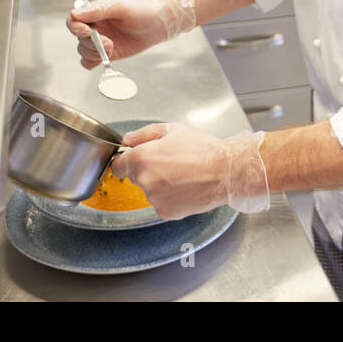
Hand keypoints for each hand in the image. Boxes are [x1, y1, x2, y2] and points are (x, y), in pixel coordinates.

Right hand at [66, 0, 166, 67]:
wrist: (157, 25)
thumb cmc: (141, 11)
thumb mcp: (120, 7)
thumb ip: (98, 10)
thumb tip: (75, 14)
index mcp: (94, 12)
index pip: (73, 20)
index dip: (76, 28)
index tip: (88, 32)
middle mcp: (94, 27)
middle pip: (78, 38)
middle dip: (92, 43)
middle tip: (109, 43)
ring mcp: (98, 41)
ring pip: (83, 51)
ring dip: (94, 53)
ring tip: (112, 48)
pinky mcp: (105, 53)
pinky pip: (88, 62)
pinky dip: (93, 62)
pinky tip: (106, 58)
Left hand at [111, 122, 269, 220]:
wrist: (225, 171)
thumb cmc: (203, 149)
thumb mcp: (173, 129)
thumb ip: (143, 134)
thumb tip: (127, 141)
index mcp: (142, 158)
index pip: (117, 165)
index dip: (126, 161)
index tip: (134, 161)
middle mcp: (144, 180)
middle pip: (135, 177)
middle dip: (148, 170)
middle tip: (171, 164)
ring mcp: (154, 198)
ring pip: (149, 191)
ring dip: (160, 184)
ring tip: (182, 175)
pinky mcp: (165, 212)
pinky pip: (161, 203)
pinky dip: (170, 197)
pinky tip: (185, 187)